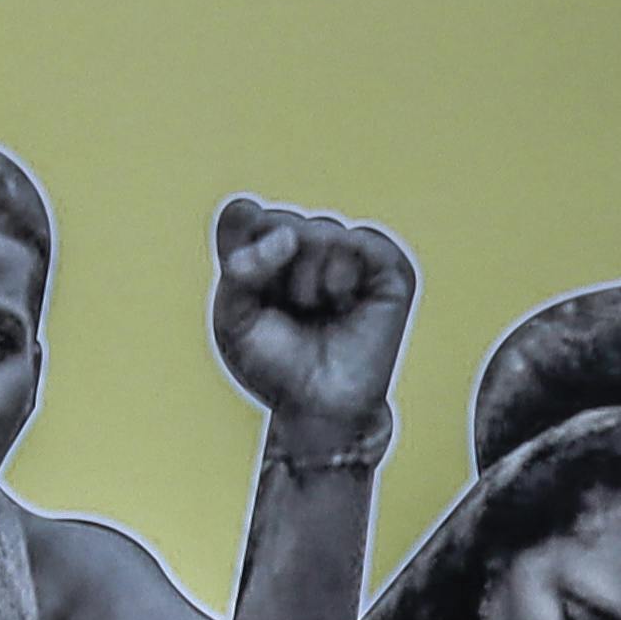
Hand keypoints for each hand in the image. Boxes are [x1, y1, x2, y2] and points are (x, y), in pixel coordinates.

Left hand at [208, 196, 415, 453]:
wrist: (317, 405)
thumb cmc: (274, 364)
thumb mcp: (233, 317)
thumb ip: (241, 269)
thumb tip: (290, 236)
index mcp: (266, 246)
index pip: (241, 214)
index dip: (241, 252)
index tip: (246, 290)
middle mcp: (308, 240)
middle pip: (278, 221)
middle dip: (275, 274)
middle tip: (289, 311)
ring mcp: (348, 248)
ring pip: (317, 230)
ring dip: (308, 281)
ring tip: (317, 311)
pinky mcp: (386, 263)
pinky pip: (357, 241)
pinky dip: (341, 277)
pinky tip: (342, 302)